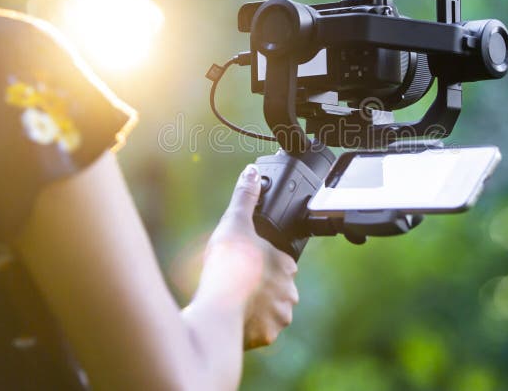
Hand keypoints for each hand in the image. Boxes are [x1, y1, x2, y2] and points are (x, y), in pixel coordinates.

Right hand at [204, 164, 299, 348]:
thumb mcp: (235, 222)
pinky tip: (232, 316)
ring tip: (232, 300)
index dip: (260, 262)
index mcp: (287, 265)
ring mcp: (280, 316)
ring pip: (269, 310)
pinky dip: (248, 326)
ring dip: (255, 307)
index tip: (244, 264)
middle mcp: (290, 292)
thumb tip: (252, 172)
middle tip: (237, 282)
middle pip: (276, 287)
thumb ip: (245, 197)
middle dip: (260, 286)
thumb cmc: (228, 265)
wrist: (217, 308)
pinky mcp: (268, 336)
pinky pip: (259, 330)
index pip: (280, 262)